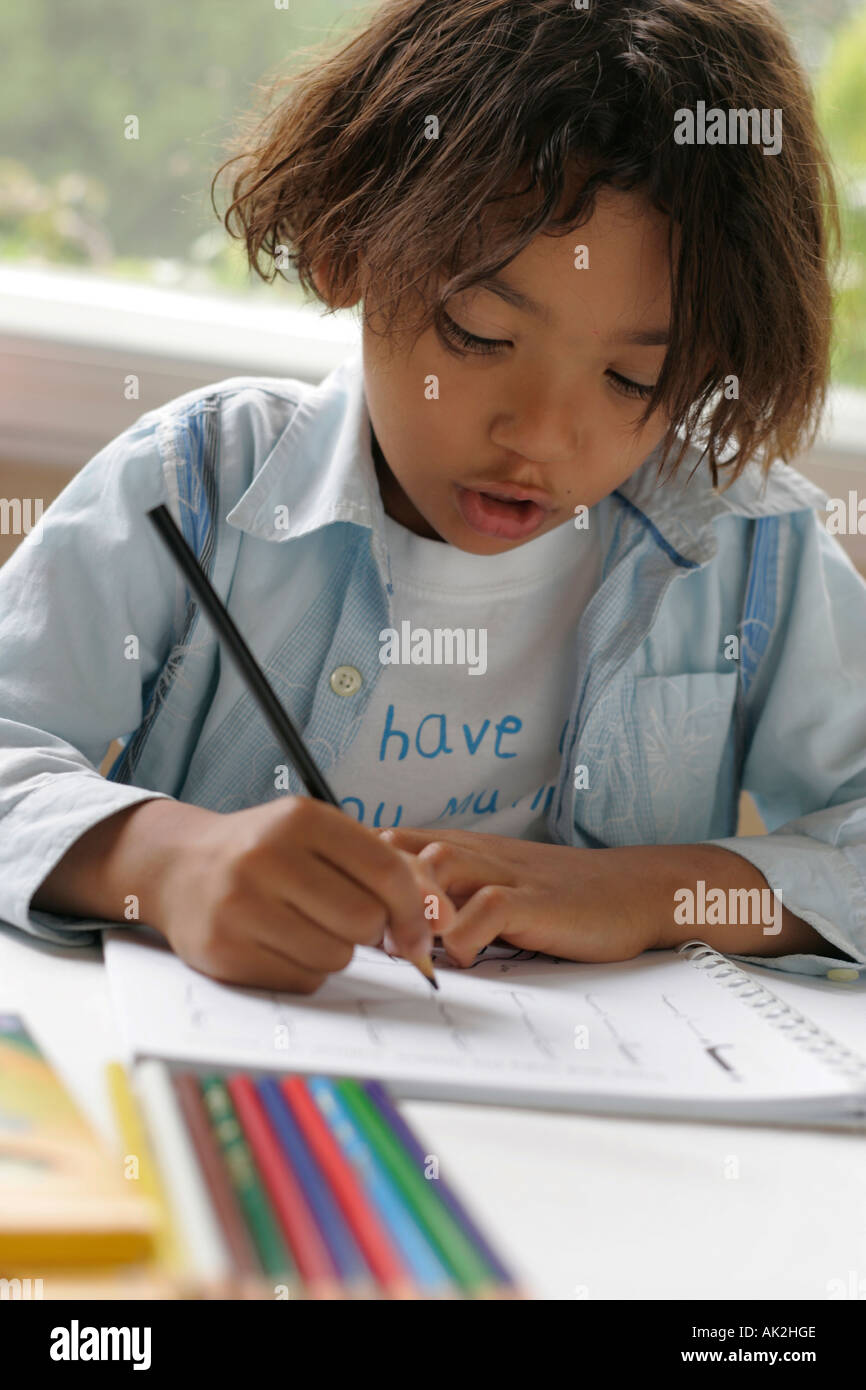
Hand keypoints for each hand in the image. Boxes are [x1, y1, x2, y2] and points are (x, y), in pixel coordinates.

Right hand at [153, 797, 453, 991]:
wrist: (179, 867)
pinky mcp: (223, 950)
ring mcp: (240, 904)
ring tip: (306, 926)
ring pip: (336, 956)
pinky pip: (301, 980)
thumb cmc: (267, 852)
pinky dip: (305, 970)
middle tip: (350, 922)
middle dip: (372, 931)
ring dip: (336, 951)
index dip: (416, 909)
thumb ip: (388, 868)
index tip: (423, 931)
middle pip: (364, 920)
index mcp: (300, 819)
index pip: (385, 870)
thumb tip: (443, 918)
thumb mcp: (322, 838)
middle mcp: (266, 856)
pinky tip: (280, 944)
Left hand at [377, 826, 658, 965]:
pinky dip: (465, 938)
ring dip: (414, 913)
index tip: (351, 913)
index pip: (389, 841)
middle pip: (398, 849)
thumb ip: (448, 898)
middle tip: (374, 941)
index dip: (359, 874)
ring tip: (414, 952)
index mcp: (462, 849)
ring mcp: (507, 874)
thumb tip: (386, 930)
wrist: (632, 889)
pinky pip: (487, 909)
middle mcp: (476, 853)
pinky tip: (464, 958)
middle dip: (375, 894)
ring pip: (436, 868)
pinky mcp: (537, 902)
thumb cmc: (557, 897)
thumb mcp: (493, 886)